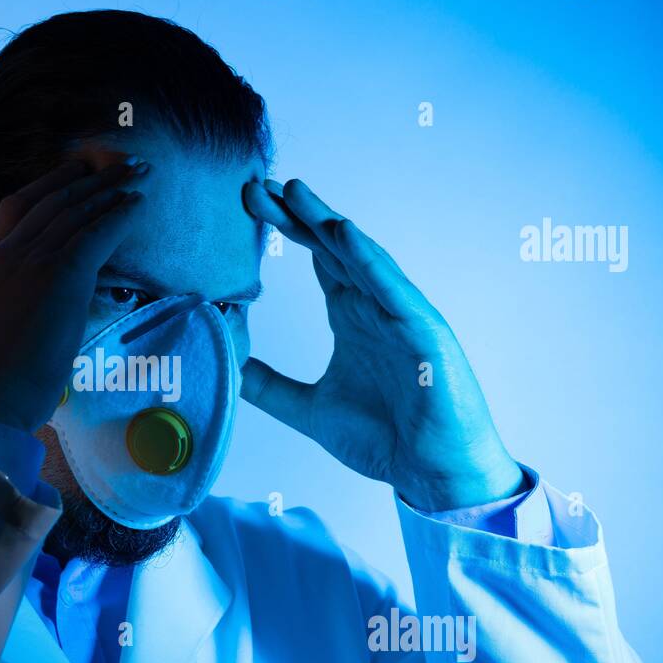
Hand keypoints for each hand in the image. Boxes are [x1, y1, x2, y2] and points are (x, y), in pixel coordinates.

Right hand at [0, 157, 148, 432]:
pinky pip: (97, 232)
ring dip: (110, 190)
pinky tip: (139, 206)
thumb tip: (38, 315)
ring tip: (137, 175)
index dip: (47, 187)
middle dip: (87, 179)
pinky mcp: (59, 273)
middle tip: (118, 166)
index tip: (72, 173)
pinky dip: (120, 215)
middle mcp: (5, 255)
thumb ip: (12, 310)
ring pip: (75, 211)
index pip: (16, 209)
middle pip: (50, 201)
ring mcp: (30, 260)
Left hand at [241, 178, 523, 510]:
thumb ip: (269, 387)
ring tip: (294, 192)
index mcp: (352, 318)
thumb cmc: (386, 439)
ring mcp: (401, 317)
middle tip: (256, 185)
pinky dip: (368, 261)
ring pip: (361, 259)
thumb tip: (229, 367)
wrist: (434, 477)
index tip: (249, 202)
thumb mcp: (309, 410)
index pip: (316, 260)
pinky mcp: (424, 334)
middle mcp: (375, 308)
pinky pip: (394, 290)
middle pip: (332, 249)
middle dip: (296, 215)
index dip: (285, 229)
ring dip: (328, 223)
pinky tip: (342, 235)